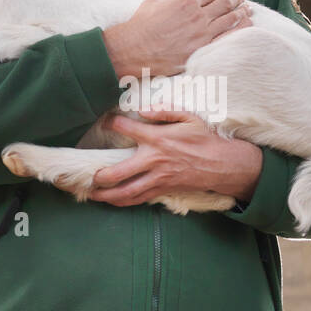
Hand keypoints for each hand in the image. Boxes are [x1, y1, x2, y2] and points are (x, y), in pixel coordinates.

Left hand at [88, 110, 262, 206]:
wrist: (221, 164)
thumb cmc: (203, 138)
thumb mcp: (188, 116)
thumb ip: (164, 110)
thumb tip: (142, 108)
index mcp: (157, 138)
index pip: (126, 129)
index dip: (112, 123)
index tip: (105, 122)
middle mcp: (153, 160)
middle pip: (117, 172)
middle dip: (100, 176)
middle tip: (89, 174)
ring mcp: (157, 178)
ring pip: (126, 191)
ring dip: (106, 194)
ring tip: (92, 193)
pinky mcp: (162, 189)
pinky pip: (139, 199)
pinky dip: (123, 202)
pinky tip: (112, 201)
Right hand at [103, 0, 250, 78]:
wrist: (133, 49)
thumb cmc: (139, 27)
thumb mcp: (154, 4)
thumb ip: (171, 1)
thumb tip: (179, 0)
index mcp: (186, 1)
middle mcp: (197, 16)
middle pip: (223, 5)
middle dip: (234, 1)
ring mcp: (202, 34)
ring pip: (229, 20)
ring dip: (241, 14)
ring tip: (248, 11)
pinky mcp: (201, 50)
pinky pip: (226, 39)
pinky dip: (238, 32)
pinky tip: (246, 28)